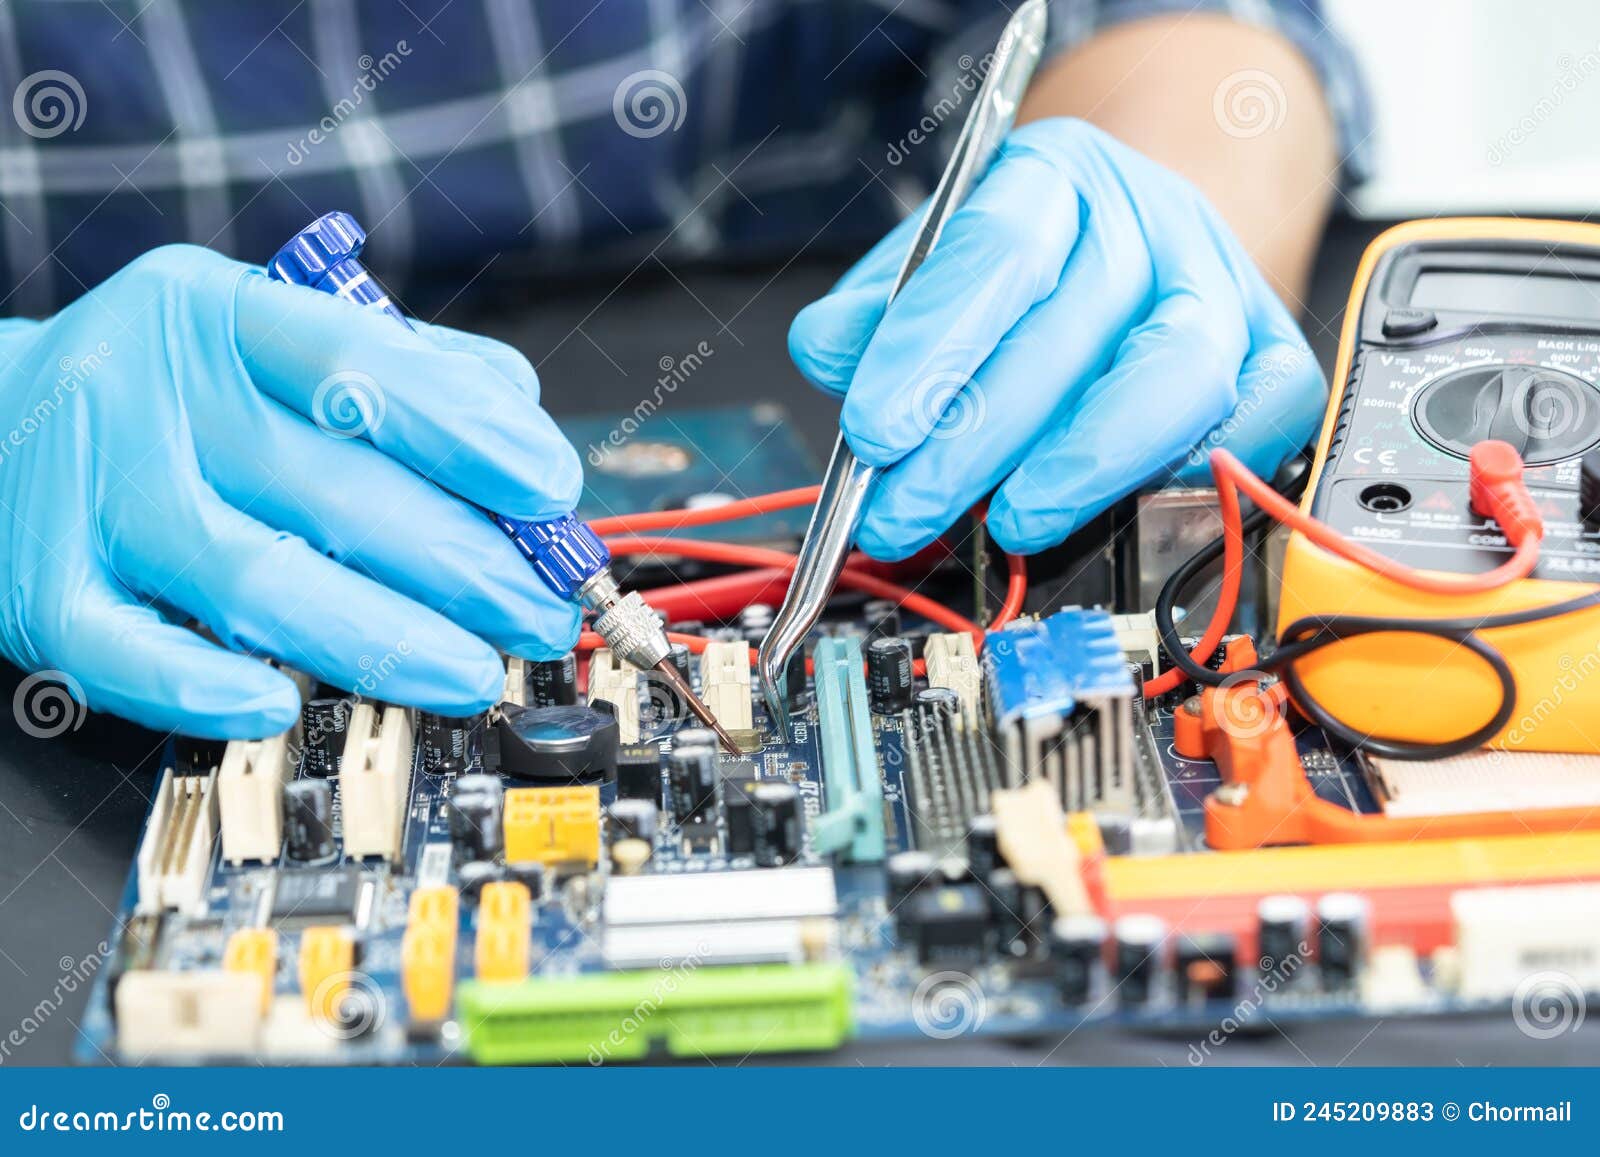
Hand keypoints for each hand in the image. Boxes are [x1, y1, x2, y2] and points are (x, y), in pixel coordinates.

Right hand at [0, 246, 580, 737]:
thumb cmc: (166, 392)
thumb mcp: (268, 339)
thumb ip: (400, 370)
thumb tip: (523, 429)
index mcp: (220, 318)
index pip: (359, 365)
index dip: (467, 432)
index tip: (551, 491)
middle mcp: (150, 396)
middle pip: (331, 490)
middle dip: (463, 566)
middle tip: (541, 612)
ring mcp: (93, 496)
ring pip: (254, 579)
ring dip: (381, 639)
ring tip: (471, 673)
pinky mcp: (45, 589)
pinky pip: (130, 654)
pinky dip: (205, 688)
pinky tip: (281, 706)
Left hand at [788, 118, 1326, 557]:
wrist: (1141, 244)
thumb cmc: (1025, 269)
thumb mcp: (930, 264)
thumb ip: (877, 309)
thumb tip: (830, 352)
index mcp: (1056, 176)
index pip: (1000, 249)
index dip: (933, 347)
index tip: (876, 430)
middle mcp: (1152, 220)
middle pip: (1076, 325)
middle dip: (977, 438)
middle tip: (907, 509)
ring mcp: (1225, 290)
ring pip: (1176, 375)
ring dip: (1085, 464)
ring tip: (1009, 524)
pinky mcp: (1276, 362)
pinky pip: (1257, 424)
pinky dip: (1190, 472)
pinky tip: (1115, 506)